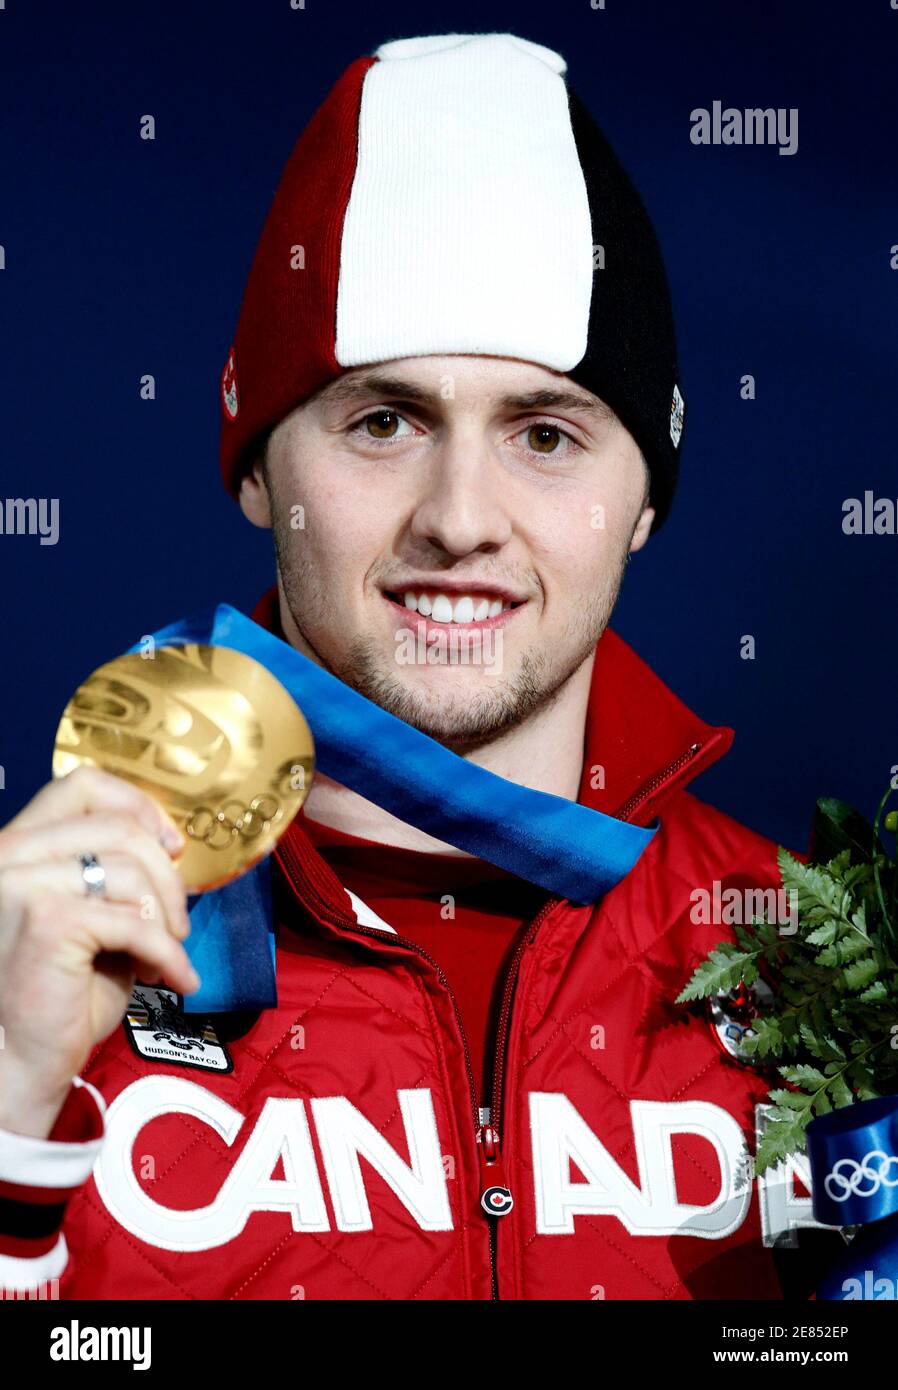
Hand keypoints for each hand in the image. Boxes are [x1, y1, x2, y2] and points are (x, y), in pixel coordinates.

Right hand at [0, 766, 197, 1137]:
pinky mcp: (48, 920)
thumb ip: (116, 872)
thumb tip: (169, 843)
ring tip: (164, 954)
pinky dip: (167, 953)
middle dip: (167, 876)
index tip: (170, 846)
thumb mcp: (94, 914)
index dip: (139, 807)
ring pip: (131, 870)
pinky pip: (135, 921)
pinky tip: (173, 979)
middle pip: (119, 826)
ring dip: (167, 917)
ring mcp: (22, 883)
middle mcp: (10, 855)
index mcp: (18, 846)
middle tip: (177, 922)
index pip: (81, 785)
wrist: (20, 1060)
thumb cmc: (60, 992)